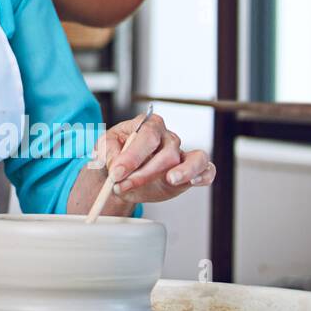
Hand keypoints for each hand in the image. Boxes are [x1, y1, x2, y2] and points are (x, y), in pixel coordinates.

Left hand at [95, 112, 215, 205]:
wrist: (120, 177)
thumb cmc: (114, 157)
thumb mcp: (103, 149)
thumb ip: (108, 152)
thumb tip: (117, 164)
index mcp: (147, 125)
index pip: (146, 135)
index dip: (132, 155)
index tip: (117, 172)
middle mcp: (167, 137)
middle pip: (166, 152)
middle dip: (144, 172)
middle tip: (123, 185)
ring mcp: (181, 154)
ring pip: (193, 159)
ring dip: (183, 171)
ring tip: (170, 180)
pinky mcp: (190, 172)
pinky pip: (207, 170)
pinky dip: (204, 175)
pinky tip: (194, 181)